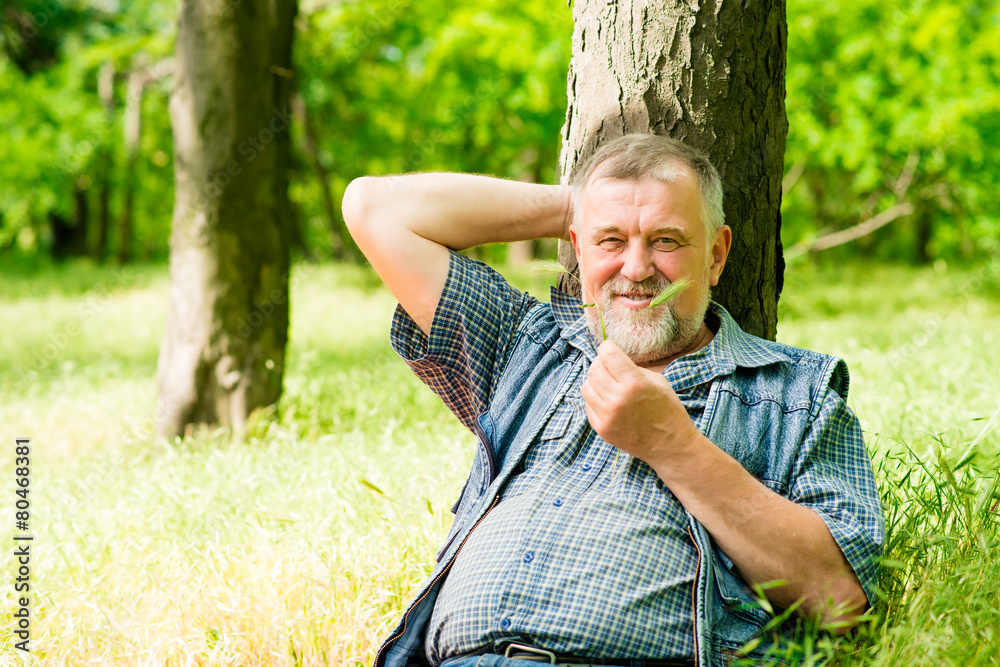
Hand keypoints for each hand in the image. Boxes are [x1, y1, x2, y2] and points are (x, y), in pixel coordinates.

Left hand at [581, 340, 701, 466]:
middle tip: (609, 366)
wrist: (670, 445)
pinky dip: (596, 399)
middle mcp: (617, 398)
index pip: (607, 354)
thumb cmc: (668, 410)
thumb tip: (611, 359)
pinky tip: (610, 402)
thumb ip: (632, 368)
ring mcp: (607, 415)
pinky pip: (588, 405)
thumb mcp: (657, 381)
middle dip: (600, 362)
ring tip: (608, 384)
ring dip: (596, 381)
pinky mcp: (602, 429)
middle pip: (594, 368)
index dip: (607, 347)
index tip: (609, 348)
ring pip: (586, 386)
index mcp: (634, 383)